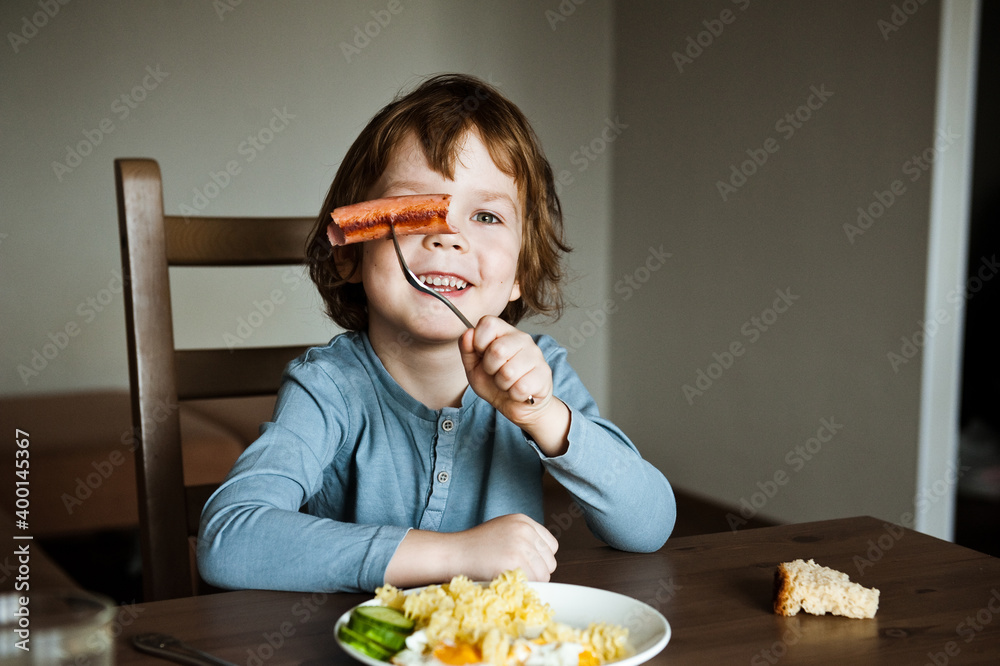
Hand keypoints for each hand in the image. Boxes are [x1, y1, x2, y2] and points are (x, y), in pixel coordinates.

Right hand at [451, 514, 558, 581]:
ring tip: (509, 577)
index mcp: (523, 520)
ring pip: (543, 575)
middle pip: (549, 562)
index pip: (551, 546)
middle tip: (515, 575)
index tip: (526, 565)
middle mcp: (525, 530)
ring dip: (530, 582)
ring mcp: (520, 545)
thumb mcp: (503, 531)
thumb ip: (524, 539)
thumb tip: (545, 562)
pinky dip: (523, 587)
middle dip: (536, 572)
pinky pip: (533, 583)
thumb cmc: (474, 547)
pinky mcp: (515, 561)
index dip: (540, 559)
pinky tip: (506, 581)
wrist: (452, 553)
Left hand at [459, 317, 571, 455]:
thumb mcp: (473, 366)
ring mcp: (536, 355)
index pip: (488, 323)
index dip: (478, 343)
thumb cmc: (494, 382)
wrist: (516, 404)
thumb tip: (468, 333)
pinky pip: (521, 388)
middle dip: (490, 369)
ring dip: (502, 384)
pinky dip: (514, 394)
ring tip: (508, 383)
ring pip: (509, 372)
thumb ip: (467, 349)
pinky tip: (519, 391)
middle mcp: (523, 338)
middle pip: (497, 350)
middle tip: (496, 373)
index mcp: (504, 331)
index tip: (482, 355)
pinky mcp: (545, 373)